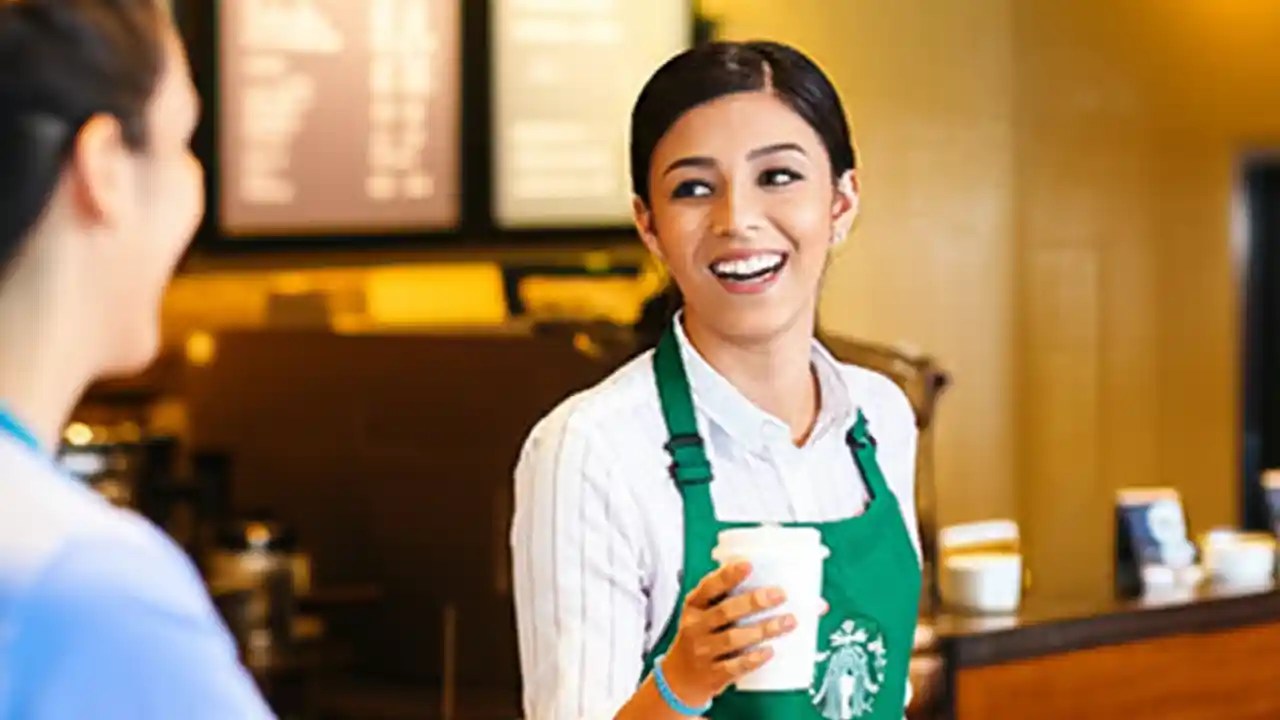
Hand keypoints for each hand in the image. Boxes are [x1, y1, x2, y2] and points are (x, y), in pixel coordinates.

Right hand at [660, 562, 794, 706]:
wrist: (680, 678)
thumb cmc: (700, 636)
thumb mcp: (702, 614)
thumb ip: (726, 599)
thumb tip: (769, 581)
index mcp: (693, 606)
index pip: (708, 588)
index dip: (727, 576)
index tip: (748, 565)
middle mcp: (695, 627)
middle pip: (725, 612)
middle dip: (754, 601)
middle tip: (780, 594)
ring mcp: (703, 652)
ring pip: (733, 638)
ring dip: (763, 629)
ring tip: (789, 621)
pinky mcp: (713, 674)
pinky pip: (734, 666)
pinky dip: (753, 659)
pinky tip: (770, 651)